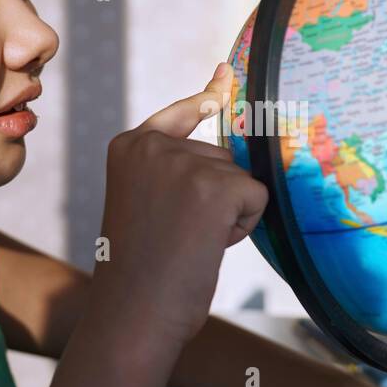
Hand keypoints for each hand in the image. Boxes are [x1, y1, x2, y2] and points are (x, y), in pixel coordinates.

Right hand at [91, 62, 267, 359]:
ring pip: (240, 178)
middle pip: (220, 156)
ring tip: (189, 244)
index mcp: (129, 145)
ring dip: (228, 214)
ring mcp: (186, 164)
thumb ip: (172, 170)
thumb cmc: (140, 270)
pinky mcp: (217, 188)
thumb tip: (227, 145)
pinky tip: (208, 247)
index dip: (207, 99)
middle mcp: (155, 146)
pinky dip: (243, 227)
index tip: (225, 73)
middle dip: (214, 195)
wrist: (134, 313)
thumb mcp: (145, 202)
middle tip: (179, 236)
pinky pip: (256, 198)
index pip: (180, 113)